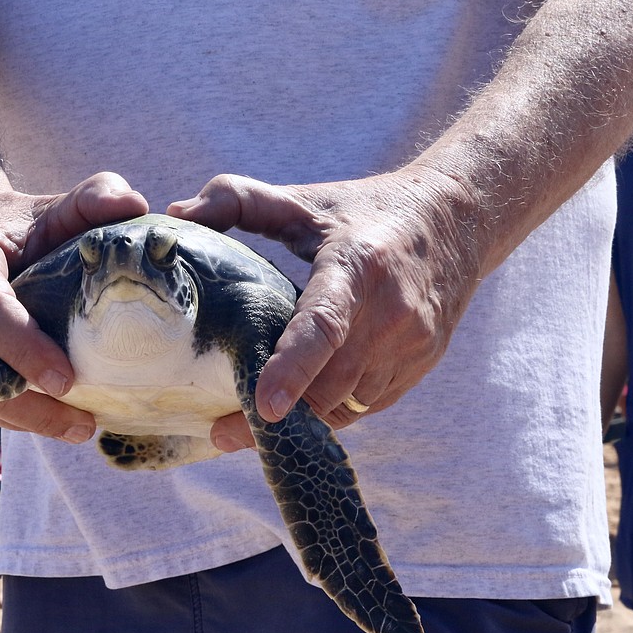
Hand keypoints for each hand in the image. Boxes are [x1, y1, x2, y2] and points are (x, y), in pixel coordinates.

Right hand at [0, 171, 148, 439]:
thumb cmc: (18, 225)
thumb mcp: (55, 204)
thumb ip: (95, 196)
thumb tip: (136, 205)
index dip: (23, 347)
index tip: (66, 380)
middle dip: (29, 404)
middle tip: (84, 424)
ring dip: (25, 419)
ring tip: (80, 428)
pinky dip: (15, 416)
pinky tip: (56, 421)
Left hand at [169, 170, 479, 448]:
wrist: (458, 219)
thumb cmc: (363, 210)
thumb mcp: (302, 199)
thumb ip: (234, 200)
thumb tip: (174, 215)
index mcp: (357, 265)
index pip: (324, 324)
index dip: (292, 368)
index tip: (263, 405)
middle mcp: (392, 311)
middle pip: (330, 384)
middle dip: (277, 418)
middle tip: (220, 433)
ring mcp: (413, 343)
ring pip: (348, 404)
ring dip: (304, 418)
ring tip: (252, 421)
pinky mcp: (422, 364)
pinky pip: (367, 405)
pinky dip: (331, 412)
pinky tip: (301, 405)